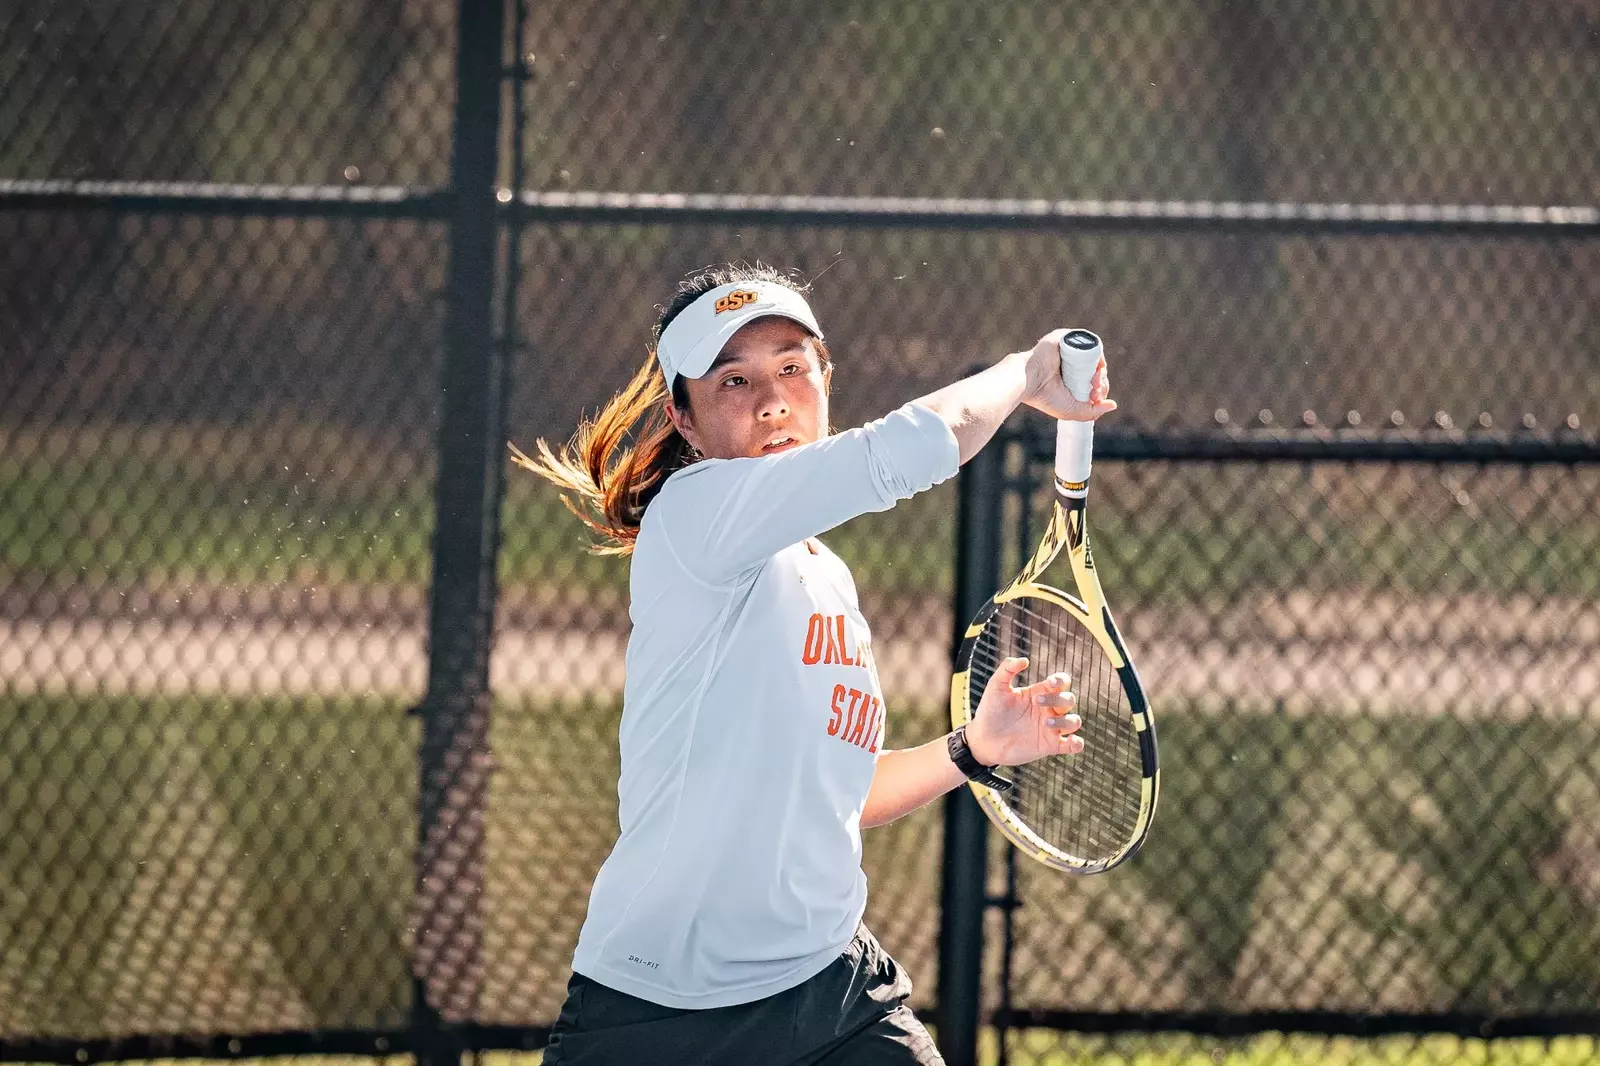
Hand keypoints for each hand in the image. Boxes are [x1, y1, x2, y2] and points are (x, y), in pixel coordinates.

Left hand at [964, 657, 1083, 766]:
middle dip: (1058, 699)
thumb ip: (1007, 669)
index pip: (1061, 682)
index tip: (1049, 683)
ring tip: (1045, 724)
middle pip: (1069, 700)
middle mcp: (1048, 709)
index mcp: (1039, 693)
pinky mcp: (1050, 746)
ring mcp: (1050, 728)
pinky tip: (1070, 741)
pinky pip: (1073, 745)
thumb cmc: (990, 711)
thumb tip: (1024, 660)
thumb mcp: (995, 687)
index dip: (1061, 680)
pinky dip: (1077, 744)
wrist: (984, 740)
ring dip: (1066, 721)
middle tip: (1036, 702)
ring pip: (1074, 722)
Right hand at [1018, 330, 1117, 421]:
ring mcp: (1069, 351)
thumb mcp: (1073, 411)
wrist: (1029, 381)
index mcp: (1070, 380)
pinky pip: (1088, 341)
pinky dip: (1096, 351)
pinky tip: (1097, 364)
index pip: (1093, 382)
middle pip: (1096, 369)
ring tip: (1095, 380)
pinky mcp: (1067, 338)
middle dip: (1101, 381)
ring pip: (1094, 357)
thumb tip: (1113, 405)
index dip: (1100, 390)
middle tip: (1095, 390)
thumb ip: (1093, 412)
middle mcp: (1070, 364)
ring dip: (1101, 368)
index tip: (1095, 398)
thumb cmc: (1046, 398)